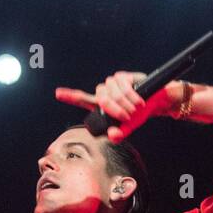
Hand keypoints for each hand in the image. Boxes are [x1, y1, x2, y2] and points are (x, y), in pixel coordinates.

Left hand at [54, 70, 172, 141]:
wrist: (155, 101)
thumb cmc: (139, 114)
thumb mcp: (129, 127)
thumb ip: (119, 134)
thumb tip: (112, 135)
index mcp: (101, 105)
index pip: (83, 99)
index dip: (70, 96)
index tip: (58, 93)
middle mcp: (104, 92)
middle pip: (101, 99)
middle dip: (115, 110)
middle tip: (127, 117)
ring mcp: (112, 83)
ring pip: (112, 94)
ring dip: (125, 104)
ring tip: (135, 109)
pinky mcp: (122, 77)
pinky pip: (123, 87)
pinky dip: (131, 96)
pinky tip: (138, 100)